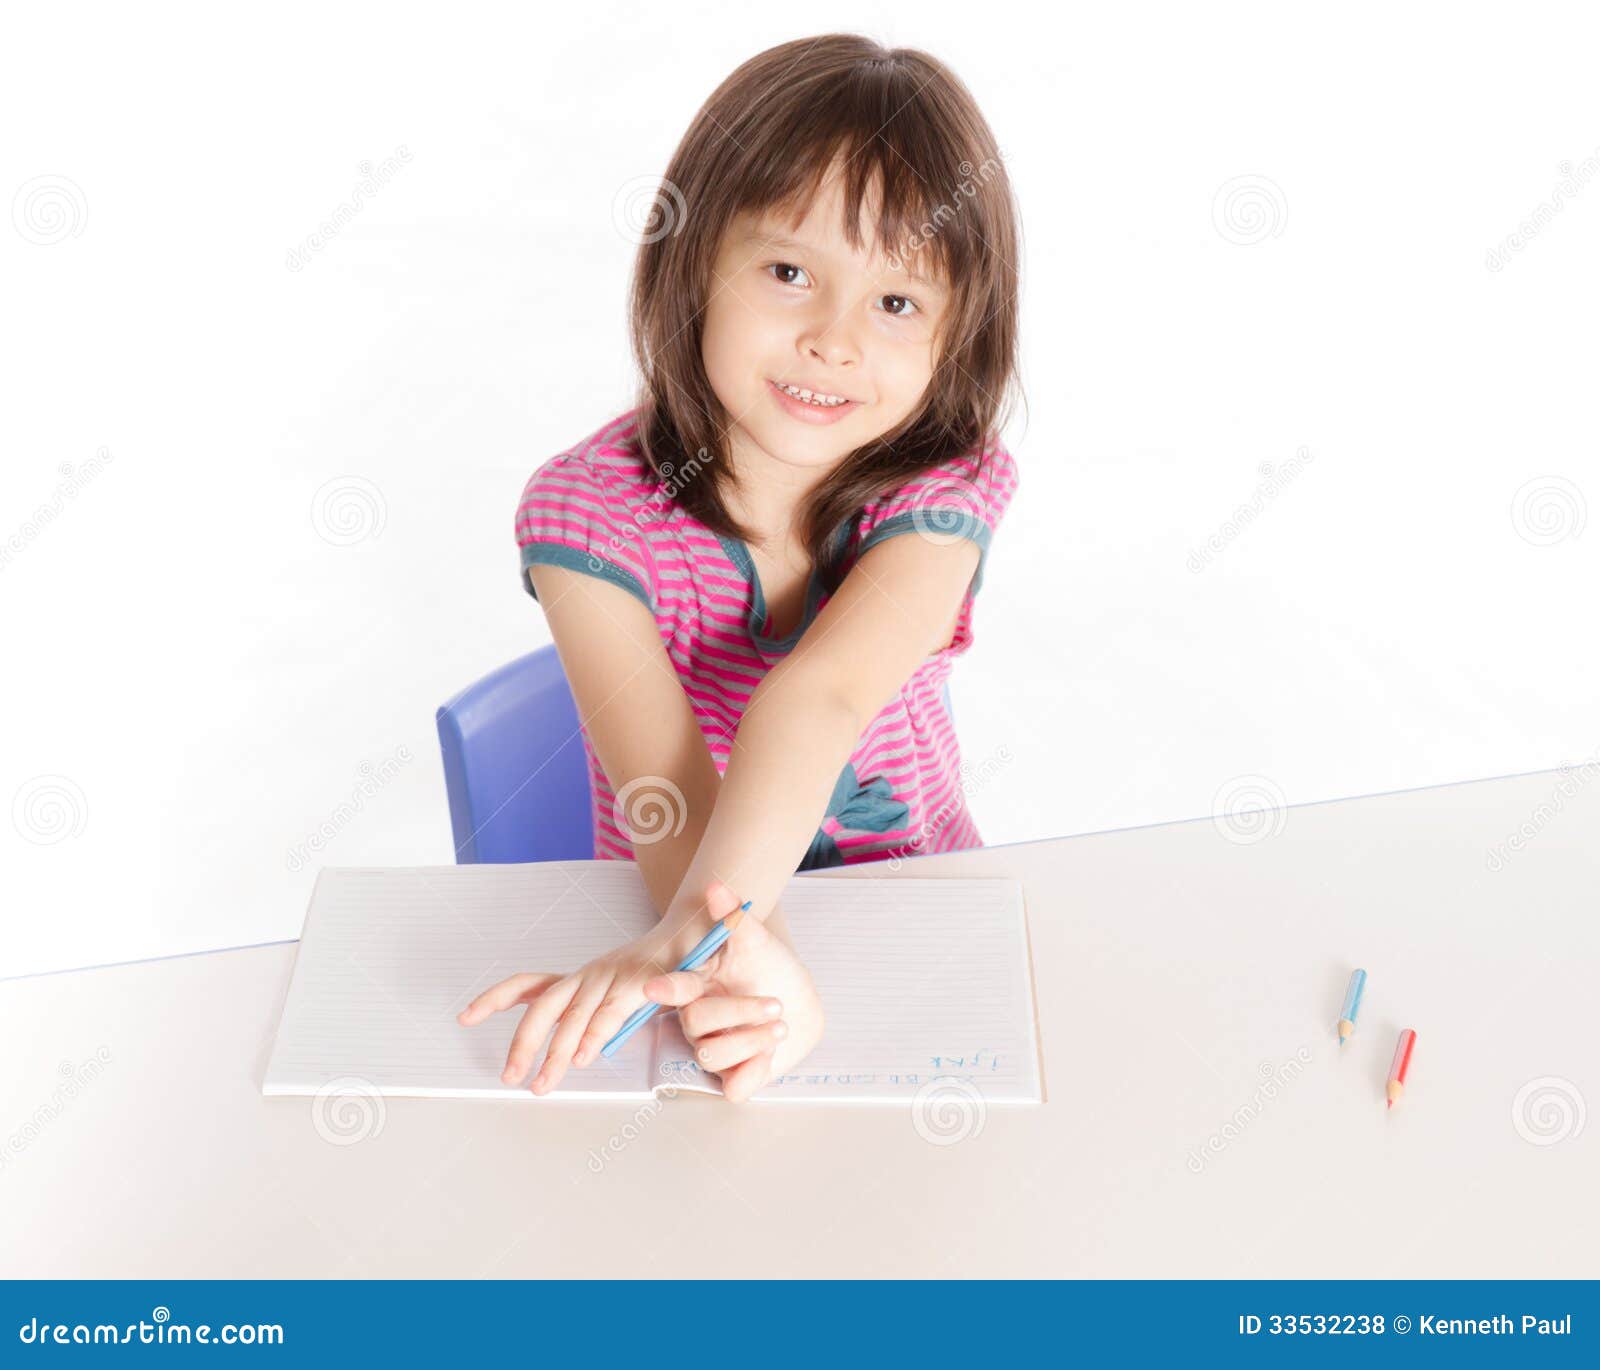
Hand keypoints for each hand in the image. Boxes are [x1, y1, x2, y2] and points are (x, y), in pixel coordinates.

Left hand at [456, 919, 695, 1095]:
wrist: (689, 937)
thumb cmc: (650, 974)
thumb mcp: (610, 994)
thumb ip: (587, 1016)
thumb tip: (570, 1051)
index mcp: (576, 979)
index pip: (525, 984)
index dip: (493, 999)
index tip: (465, 1017)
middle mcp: (586, 976)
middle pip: (542, 1006)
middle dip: (522, 1043)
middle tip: (509, 1077)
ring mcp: (609, 977)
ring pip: (572, 1016)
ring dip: (555, 1054)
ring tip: (541, 1084)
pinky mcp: (635, 983)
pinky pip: (609, 1012)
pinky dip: (595, 1035)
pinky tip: (584, 1059)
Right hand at [644, 881, 824, 1101]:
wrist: (801, 1003)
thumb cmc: (770, 968)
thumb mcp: (757, 941)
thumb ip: (735, 917)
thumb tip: (716, 886)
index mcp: (699, 986)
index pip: (674, 989)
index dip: (664, 991)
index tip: (652, 988)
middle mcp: (700, 1020)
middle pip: (695, 1023)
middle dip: (737, 1013)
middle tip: (774, 1004)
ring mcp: (715, 1049)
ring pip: (712, 1055)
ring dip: (751, 1040)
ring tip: (779, 1024)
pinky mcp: (735, 1076)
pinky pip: (733, 1088)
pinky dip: (752, 1073)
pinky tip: (770, 1055)